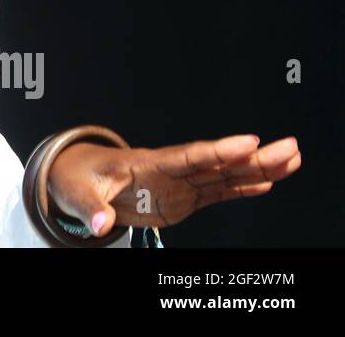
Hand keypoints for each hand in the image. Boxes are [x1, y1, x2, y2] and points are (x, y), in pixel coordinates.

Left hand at [47, 133, 301, 237]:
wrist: (78, 176)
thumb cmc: (78, 178)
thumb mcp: (78, 193)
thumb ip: (92, 208)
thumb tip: (101, 225)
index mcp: (146, 163)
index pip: (187, 156)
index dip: (216, 151)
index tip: (247, 142)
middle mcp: (169, 170)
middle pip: (216, 163)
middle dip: (252, 156)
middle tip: (288, 147)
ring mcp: (178, 183)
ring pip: (223, 175)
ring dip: (257, 168)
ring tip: (291, 159)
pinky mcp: (181, 197)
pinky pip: (216, 192)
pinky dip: (242, 188)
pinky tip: (268, 183)